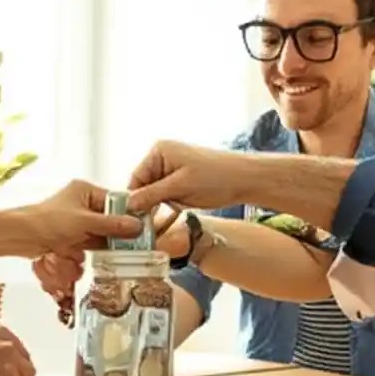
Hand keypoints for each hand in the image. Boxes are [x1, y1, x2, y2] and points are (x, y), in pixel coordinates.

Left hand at [22, 180, 142, 256]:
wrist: (21, 236)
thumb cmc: (48, 221)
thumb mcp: (85, 222)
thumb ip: (112, 225)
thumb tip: (137, 226)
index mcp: (85, 190)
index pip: (116, 200)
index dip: (130, 213)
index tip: (144, 226)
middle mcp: (82, 203)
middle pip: (110, 217)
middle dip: (122, 230)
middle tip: (139, 243)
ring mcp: (77, 220)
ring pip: (103, 231)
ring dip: (112, 241)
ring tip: (129, 252)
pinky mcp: (72, 235)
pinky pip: (92, 241)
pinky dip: (100, 248)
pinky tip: (112, 256)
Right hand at [127, 140, 251, 211]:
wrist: (246, 180)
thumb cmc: (216, 177)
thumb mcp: (179, 187)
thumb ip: (151, 195)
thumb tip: (128, 204)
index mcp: (159, 151)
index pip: (135, 179)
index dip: (134, 200)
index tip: (134, 220)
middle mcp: (163, 157)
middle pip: (143, 187)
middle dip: (147, 204)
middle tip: (149, 224)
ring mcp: (172, 168)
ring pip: (154, 194)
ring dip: (159, 206)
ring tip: (166, 217)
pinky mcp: (182, 180)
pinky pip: (166, 195)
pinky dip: (168, 205)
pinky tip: (176, 211)